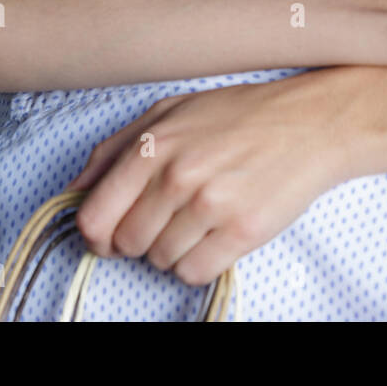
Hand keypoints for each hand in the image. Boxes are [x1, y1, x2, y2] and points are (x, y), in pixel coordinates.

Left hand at [65, 71, 351, 286]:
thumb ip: (116, 149)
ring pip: (160, 261)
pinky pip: (194, 273)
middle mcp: (177, 176)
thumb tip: (74, 192)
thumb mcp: (171, 112)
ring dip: (174, 250)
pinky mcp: (242, 231)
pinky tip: (217, 235)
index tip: (116, 232)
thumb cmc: (241, 116)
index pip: (94, 217)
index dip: (99, 233)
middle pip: (126, 244)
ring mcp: (210, 205)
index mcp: (152, 146)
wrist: (312, 124)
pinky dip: (200, 263)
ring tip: (201, 220)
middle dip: (141, 240)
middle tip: (169, 220)